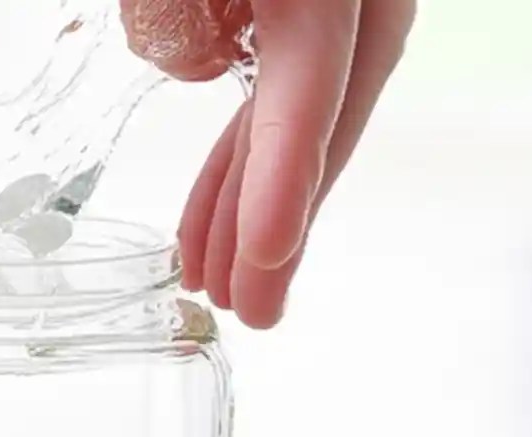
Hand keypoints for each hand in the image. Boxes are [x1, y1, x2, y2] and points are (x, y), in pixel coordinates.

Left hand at [122, 0, 415, 327]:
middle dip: (277, 227)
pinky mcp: (305, 14)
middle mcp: (355, 2)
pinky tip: (212, 216)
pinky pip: (273, 97)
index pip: (313, 88)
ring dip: (252, 206)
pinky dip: (243, 156)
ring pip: (296, 122)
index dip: (287, 174)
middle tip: (251, 311)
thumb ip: (175, 5)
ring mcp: (338, 12)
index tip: (264, 250)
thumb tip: (194, 67)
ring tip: (218, 285)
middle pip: (321, 127)